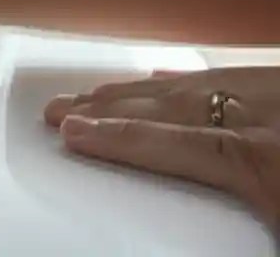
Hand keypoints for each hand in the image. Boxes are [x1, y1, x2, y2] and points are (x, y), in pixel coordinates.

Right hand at [44, 67, 279, 228]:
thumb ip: (253, 226)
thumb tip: (192, 243)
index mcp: (259, 158)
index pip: (172, 143)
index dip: (117, 138)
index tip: (70, 132)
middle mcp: (257, 117)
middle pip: (168, 109)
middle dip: (106, 109)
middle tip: (57, 109)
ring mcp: (270, 92)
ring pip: (189, 87)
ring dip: (134, 91)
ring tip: (89, 94)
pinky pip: (224, 74)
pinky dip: (184, 77)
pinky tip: (157, 77)